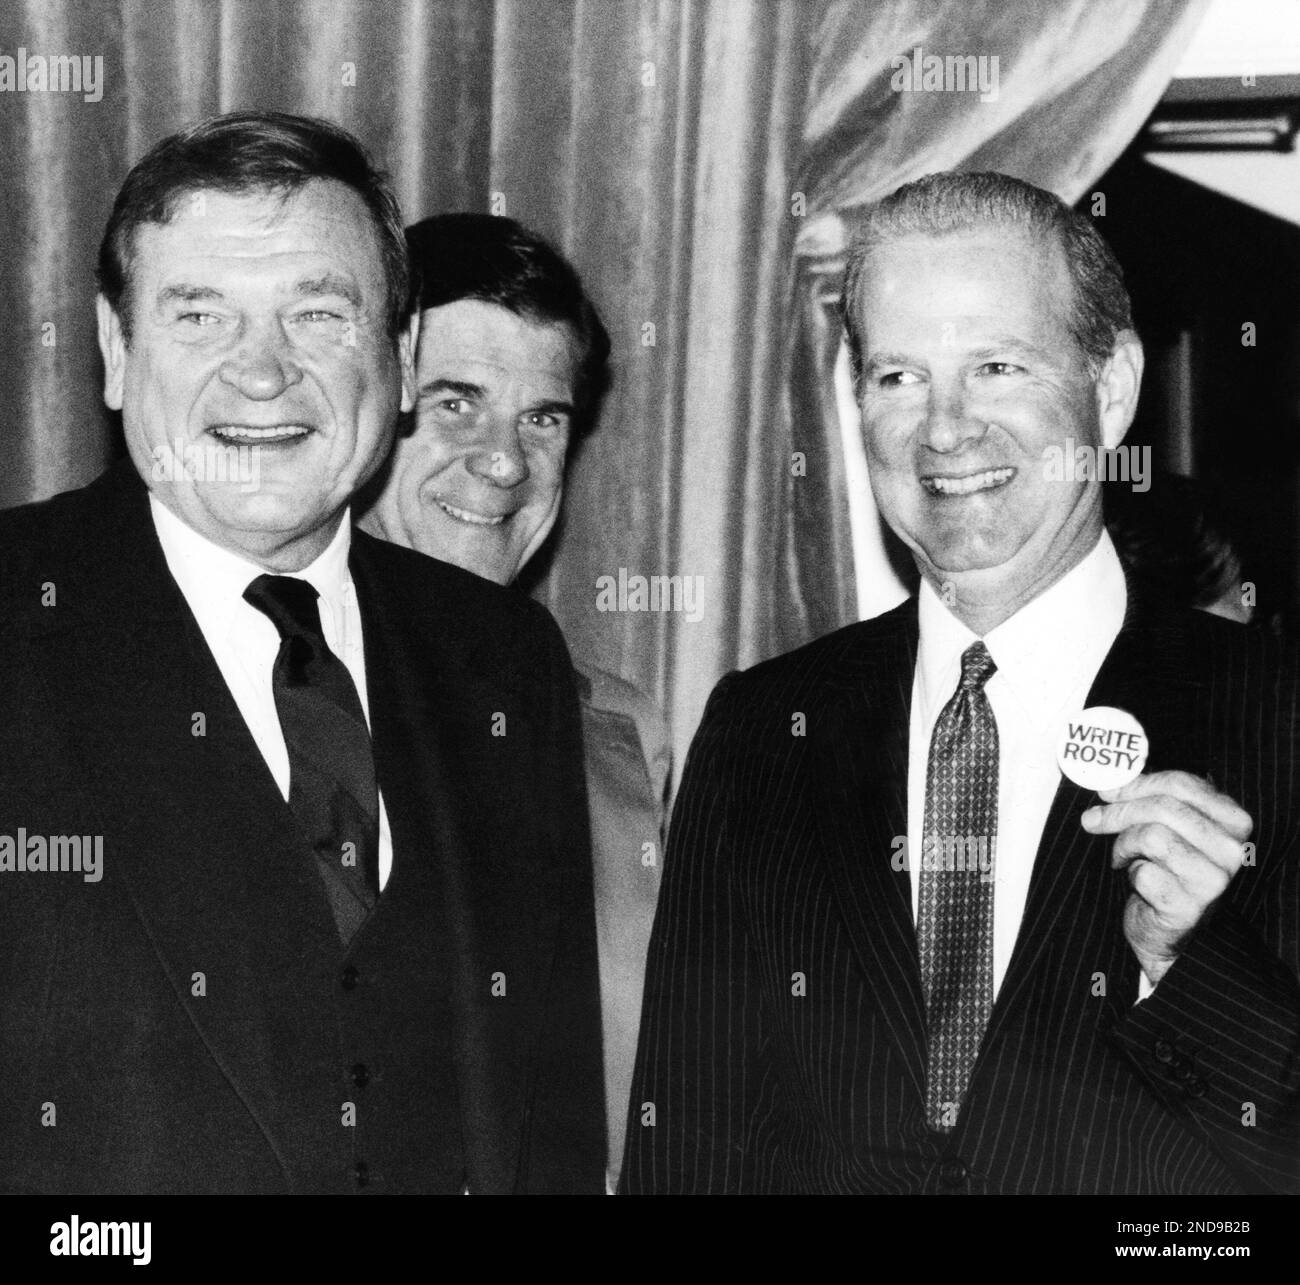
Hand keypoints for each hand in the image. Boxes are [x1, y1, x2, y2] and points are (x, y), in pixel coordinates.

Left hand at [1080, 771, 1252, 984]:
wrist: (1169, 931)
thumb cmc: (1167, 871)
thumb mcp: (1168, 827)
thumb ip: (1150, 798)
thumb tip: (1112, 777)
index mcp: (1233, 821)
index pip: (1182, 784)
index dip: (1136, 784)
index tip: (1106, 791)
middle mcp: (1231, 850)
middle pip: (1163, 808)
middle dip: (1119, 811)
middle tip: (1092, 820)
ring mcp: (1214, 880)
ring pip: (1151, 836)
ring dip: (1124, 845)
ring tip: (1123, 856)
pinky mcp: (1190, 906)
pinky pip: (1143, 872)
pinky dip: (1131, 873)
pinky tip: (1136, 880)